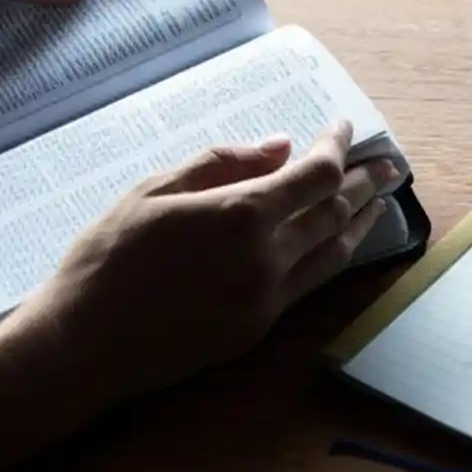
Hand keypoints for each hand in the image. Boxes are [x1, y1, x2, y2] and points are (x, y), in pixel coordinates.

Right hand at [14, 120, 396, 402]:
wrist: (83, 344)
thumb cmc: (107, 257)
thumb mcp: (154, 190)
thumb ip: (222, 163)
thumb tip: (281, 147)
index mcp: (240, 215)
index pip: (315, 174)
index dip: (337, 147)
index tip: (343, 128)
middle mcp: (266, 259)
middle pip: (336, 212)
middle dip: (365, 182)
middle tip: (389, 163)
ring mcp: (266, 299)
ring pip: (333, 253)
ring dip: (360, 221)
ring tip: (379, 200)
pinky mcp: (257, 328)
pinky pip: (309, 283)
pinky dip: (331, 254)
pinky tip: (335, 241)